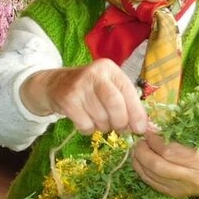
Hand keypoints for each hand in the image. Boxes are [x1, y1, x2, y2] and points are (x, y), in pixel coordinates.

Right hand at [20, 59, 149, 135]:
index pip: (127, 92)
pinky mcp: (67, 101)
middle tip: (119, 128)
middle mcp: (94, 74)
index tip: (140, 129)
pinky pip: (86, 125)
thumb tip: (144, 126)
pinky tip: (84, 120)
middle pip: (115, 105)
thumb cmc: (89, 88)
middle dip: (120, 122)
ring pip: (101, 118)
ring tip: (98, 120)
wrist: (53, 85)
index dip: (136, 113)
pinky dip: (88, 129)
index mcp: (109, 69)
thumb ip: (126, 101)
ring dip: (103, 127)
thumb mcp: (108, 87)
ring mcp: (78, 87)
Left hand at [131, 130, 198, 198]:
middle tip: (139, 140)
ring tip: (137, 148)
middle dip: (143, 151)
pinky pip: (150, 182)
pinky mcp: (173, 194)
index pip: (170, 152)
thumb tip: (155, 126)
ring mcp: (181, 189)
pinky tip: (139, 160)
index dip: (154, 140)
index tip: (149, 131)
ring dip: (138, 160)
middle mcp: (191, 179)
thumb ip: (183, 136)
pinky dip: (141, 170)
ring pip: (151, 175)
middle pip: (157, 165)